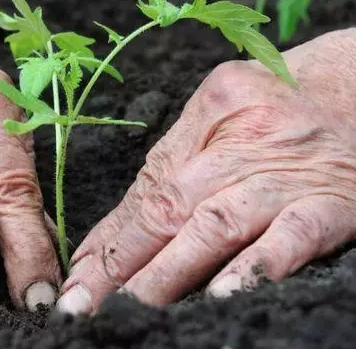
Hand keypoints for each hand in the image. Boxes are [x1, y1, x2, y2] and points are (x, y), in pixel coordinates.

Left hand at [57, 28, 355, 313]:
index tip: (80, 275)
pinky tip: (225, 293)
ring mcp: (286, 172)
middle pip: (170, 206)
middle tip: (86, 302)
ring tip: (134, 305)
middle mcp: (241, 141)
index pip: (147, 187)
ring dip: (171, 271)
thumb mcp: (220, 114)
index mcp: (208, 113)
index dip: (110, 237)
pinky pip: (292, 234)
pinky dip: (257, 265)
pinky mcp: (331, 200)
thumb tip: (112, 234)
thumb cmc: (278, 105)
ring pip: (216, 223)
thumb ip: (171, 167)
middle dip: (123, 262)